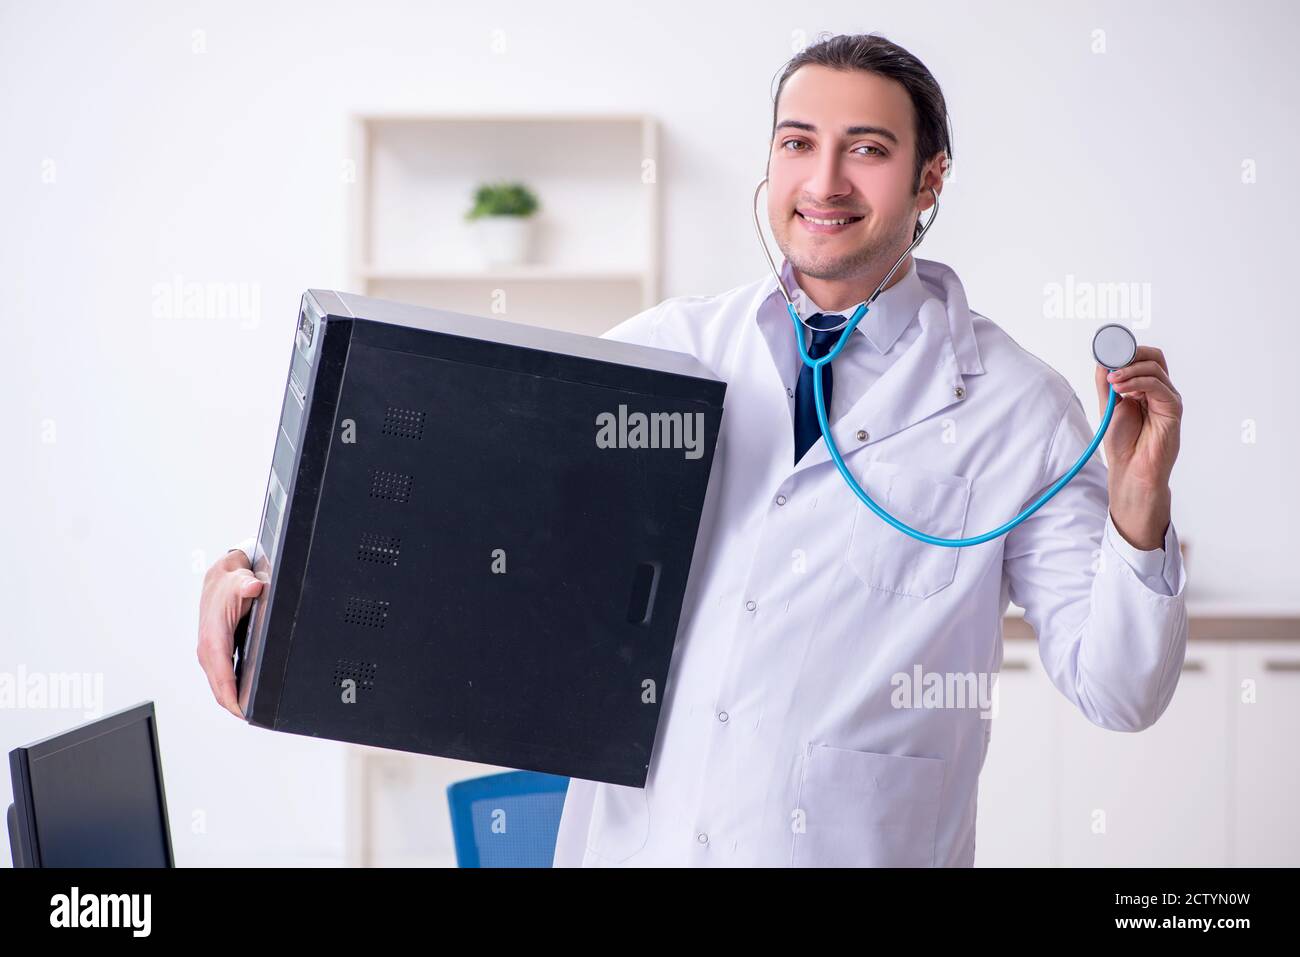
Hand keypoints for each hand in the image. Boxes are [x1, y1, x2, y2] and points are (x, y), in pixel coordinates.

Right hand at [197, 549, 263, 717]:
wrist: (219, 579)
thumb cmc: (229, 583)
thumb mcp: (240, 581)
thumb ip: (247, 585)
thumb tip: (253, 587)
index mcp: (213, 640)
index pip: (222, 677)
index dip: (232, 698)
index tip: (244, 713)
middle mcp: (208, 651)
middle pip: (219, 689)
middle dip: (234, 706)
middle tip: (252, 719)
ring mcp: (210, 654)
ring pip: (219, 686)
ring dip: (231, 701)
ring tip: (249, 713)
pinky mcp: (215, 654)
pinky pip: (222, 678)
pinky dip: (230, 690)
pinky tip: (243, 696)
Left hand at [1094, 345, 1181, 549]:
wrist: (1131, 469)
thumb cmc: (1122, 442)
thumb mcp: (1108, 405)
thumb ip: (1107, 382)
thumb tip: (1103, 358)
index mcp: (1144, 388)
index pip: (1142, 357)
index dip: (1125, 350)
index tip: (1104, 351)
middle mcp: (1158, 390)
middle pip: (1153, 357)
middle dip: (1130, 354)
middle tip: (1111, 362)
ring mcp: (1167, 398)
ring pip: (1154, 368)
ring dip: (1129, 369)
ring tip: (1112, 380)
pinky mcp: (1173, 409)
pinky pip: (1158, 386)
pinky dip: (1137, 382)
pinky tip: (1121, 388)